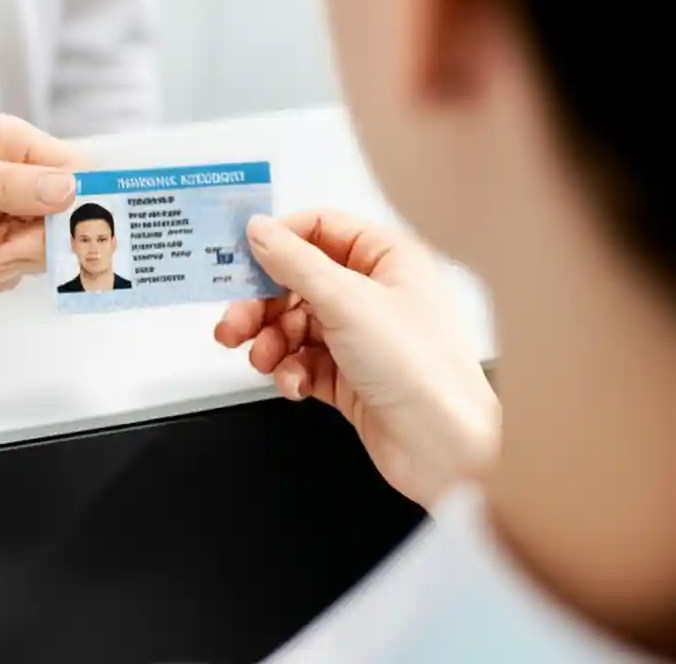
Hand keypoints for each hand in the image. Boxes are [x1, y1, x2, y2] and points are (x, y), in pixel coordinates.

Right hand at [214, 210, 498, 506]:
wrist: (440, 446)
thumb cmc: (421, 368)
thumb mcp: (346, 300)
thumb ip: (294, 261)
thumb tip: (260, 229)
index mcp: (388, 258)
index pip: (320, 230)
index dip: (279, 243)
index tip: (240, 260)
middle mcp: (376, 293)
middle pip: (298, 282)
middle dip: (262, 305)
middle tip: (235, 324)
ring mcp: (362, 336)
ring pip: (295, 325)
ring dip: (272, 342)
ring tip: (264, 359)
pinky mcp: (350, 375)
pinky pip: (303, 362)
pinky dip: (290, 372)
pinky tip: (294, 383)